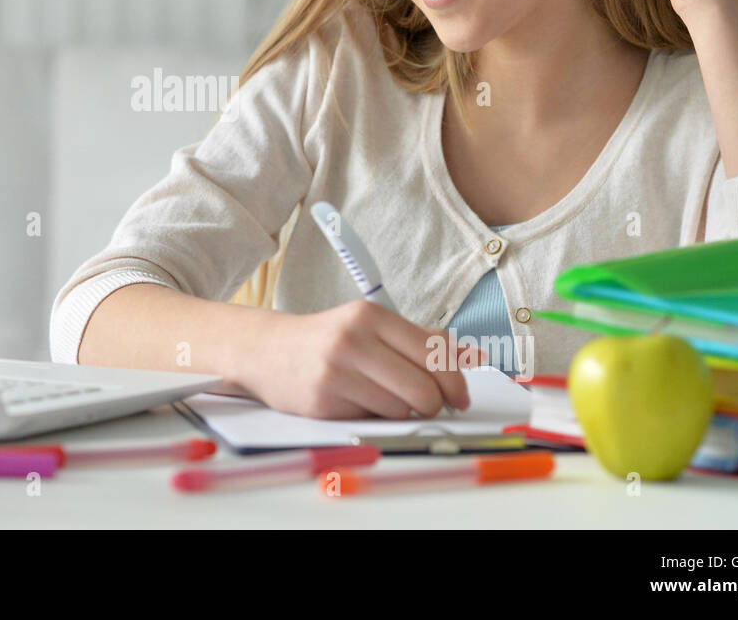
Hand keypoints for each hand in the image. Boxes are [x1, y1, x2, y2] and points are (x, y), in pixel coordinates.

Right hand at [239, 300, 486, 419]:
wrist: (266, 351)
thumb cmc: (327, 341)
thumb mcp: (370, 327)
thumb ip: (420, 339)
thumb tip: (472, 355)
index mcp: (371, 315)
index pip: (435, 352)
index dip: (456, 382)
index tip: (459, 397)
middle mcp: (354, 339)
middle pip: (425, 388)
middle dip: (433, 404)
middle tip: (427, 405)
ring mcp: (336, 370)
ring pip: (401, 409)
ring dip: (402, 413)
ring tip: (381, 398)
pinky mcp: (323, 400)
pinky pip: (373, 420)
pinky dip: (374, 418)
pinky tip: (356, 403)